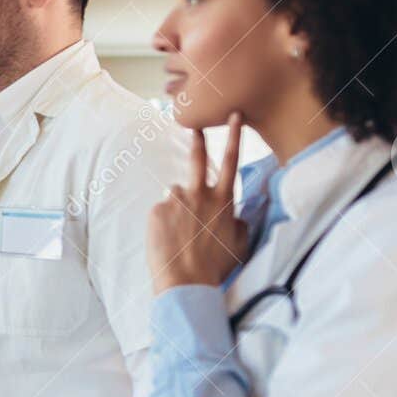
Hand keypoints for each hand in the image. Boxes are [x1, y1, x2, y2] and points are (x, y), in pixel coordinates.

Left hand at [147, 113, 250, 292]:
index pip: (230, 161)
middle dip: (198, 139)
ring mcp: (177, 200)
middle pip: (198, 159)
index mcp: (224, 201)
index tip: (234, 115)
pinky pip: (161, 212)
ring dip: (178, 210)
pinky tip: (168, 240)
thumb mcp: (239, 243)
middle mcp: (201, 194)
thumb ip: (237, 222)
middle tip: (193, 124)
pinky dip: (164, 223)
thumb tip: (234, 215)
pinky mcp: (157, 210)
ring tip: (179, 236)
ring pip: (176, 196)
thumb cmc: (216, 267)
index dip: (234, 136)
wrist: (187, 281)